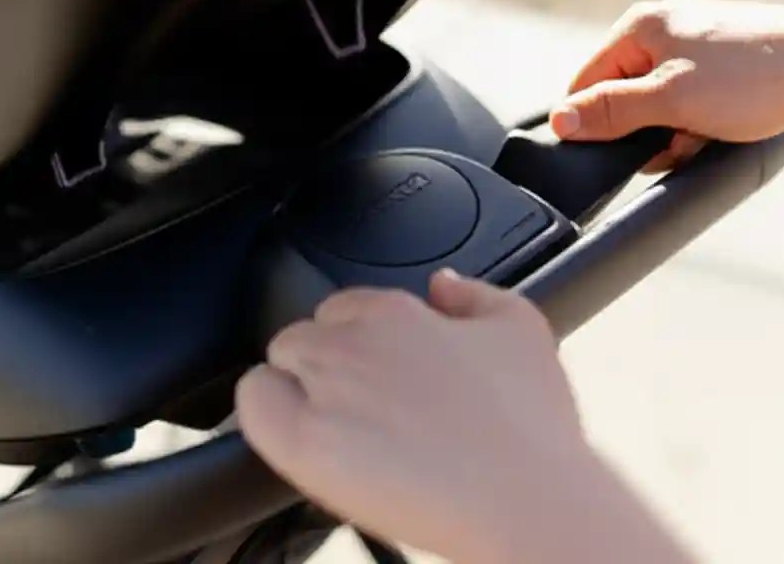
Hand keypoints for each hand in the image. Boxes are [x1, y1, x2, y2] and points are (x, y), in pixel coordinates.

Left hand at [235, 271, 616, 562]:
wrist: (531, 499)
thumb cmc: (531, 428)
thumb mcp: (522, 330)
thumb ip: (475, 295)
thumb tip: (444, 284)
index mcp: (398, 310)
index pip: (346, 309)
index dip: (361, 344)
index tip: (380, 376)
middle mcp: (353, 340)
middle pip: (306, 337)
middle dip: (326, 367)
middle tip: (361, 411)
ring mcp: (324, 388)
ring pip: (277, 367)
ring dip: (297, 391)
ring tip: (337, 433)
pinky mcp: (303, 441)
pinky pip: (253, 407)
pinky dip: (265, 416)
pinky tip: (299, 440)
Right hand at [551, 0, 783, 169]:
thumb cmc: (753, 78)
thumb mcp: (669, 101)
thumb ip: (610, 112)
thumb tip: (561, 121)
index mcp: (641, 24)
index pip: (586, 80)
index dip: (592, 122)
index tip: (614, 152)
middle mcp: (667, 26)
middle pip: (624, 94)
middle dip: (642, 131)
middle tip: (673, 145)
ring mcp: (700, 45)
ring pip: (662, 105)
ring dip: (674, 132)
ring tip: (706, 137)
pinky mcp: (728, 65)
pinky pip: (694, 104)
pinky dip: (700, 125)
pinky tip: (723, 134)